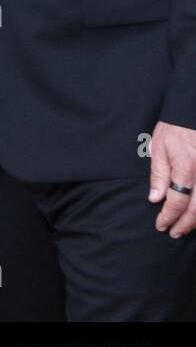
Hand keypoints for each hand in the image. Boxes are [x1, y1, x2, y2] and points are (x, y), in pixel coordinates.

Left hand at [149, 120, 195, 237]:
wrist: (193, 113)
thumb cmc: (174, 130)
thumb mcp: (158, 148)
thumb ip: (158, 175)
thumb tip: (155, 199)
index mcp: (186, 169)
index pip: (176, 202)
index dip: (168, 217)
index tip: (161, 225)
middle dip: (185, 224)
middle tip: (174, 233)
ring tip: (187, 228)